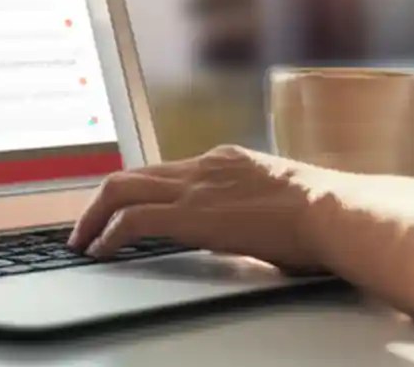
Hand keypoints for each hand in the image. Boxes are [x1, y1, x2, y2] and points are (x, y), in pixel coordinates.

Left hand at [66, 145, 327, 272]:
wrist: (331, 211)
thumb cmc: (321, 216)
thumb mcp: (277, 201)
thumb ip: (252, 208)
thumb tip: (252, 232)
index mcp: (224, 161)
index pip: (164, 171)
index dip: (137, 192)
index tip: (123, 210)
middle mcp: (203, 166)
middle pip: (133, 173)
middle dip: (102, 200)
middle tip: (85, 226)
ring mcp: (194, 187)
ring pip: (121, 188)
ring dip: (94, 216)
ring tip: (82, 240)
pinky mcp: (190, 213)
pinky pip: (133, 219)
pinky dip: (108, 233)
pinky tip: (99, 251)